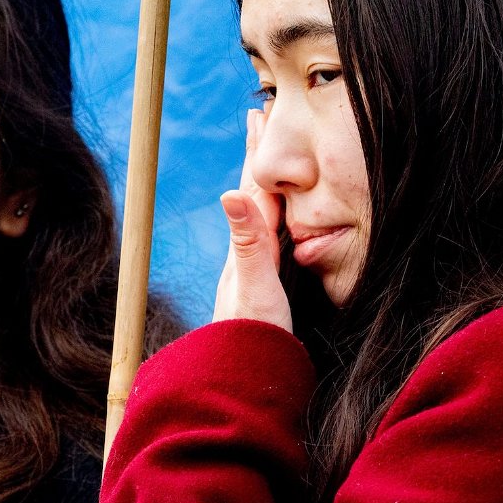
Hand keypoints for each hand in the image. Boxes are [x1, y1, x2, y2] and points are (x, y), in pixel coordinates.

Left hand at [212, 108, 290, 331]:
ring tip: (264, 158)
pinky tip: (274, 224)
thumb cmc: (253, 343)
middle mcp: (246, 259)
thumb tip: (228, 191)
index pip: (253, 189)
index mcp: (247, 250)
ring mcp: (254, 276)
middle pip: (253, 196)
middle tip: (258, 118)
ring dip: (264, 183)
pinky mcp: (265, 294)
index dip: (257, 152)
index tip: (258, 114)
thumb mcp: (256, 290)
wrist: (243, 388)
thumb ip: (248, 244)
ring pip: (260, 216)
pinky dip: (273, 219)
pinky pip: (270, 241)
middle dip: (257, 157)